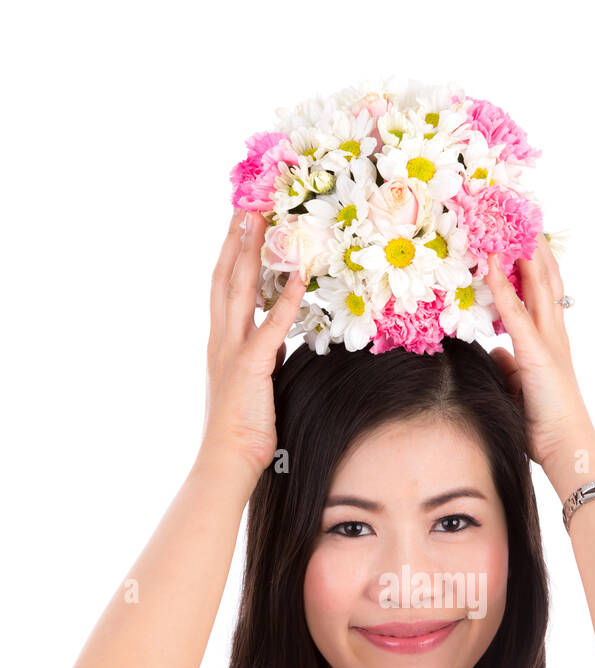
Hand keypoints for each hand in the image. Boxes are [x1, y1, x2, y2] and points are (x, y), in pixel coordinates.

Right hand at [201, 206, 307, 489]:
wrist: (226, 464)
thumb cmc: (244, 434)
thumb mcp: (255, 387)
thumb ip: (264, 360)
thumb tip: (279, 346)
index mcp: (222, 344)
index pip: (225, 288)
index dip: (232, 253)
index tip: (241, 224)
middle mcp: (222, 341)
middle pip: (226, 277)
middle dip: (237, 239)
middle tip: (247, 203)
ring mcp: (233, 352)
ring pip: (240, 290)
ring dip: (253, 252)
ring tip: (264, 219)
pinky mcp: (250, 367)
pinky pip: (271, 326)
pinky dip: (286, 300)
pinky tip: (299, 276)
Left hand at [483, 233, 587, 469]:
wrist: (567, 446)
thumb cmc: (547, 425)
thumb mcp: (522, 388)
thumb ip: (510, 368)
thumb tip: (496, 354)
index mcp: (552, 341)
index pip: (546, 292)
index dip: (536, 263)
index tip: (524, 237)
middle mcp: (554, 333)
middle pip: (546, 278)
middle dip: (534, 246)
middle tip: (521, 214)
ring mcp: (548, 340)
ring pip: (537, 284)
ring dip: (523, 252)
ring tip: (510, 222)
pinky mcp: (536, 352)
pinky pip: (516, 311)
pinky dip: (505, 285)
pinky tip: (493, 264)